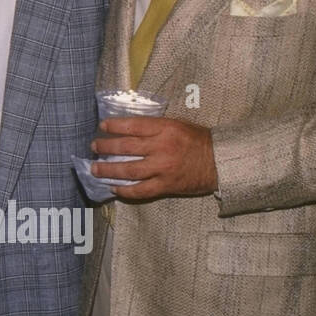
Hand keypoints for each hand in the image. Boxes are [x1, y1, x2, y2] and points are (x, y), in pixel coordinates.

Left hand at [91, 117, 217, 201]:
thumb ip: (155, 127)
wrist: (221, 161)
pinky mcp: (167, 185)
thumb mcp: (178, 124)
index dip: (114, 126)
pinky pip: (141, 190)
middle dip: (105, 147)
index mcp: (165, 128)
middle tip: (93, 146)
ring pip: (129, 170)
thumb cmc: (199, 140)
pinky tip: (114, 188)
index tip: (102, 126)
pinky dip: (125, 190)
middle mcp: (162, 147)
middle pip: (126, 147)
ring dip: (108, 170)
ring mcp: (163, 168)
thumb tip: (129, 128)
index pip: (132, 126)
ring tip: (95, 169)